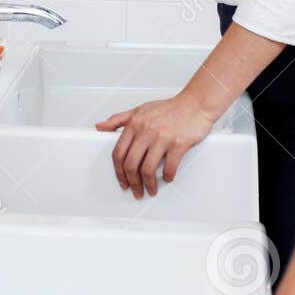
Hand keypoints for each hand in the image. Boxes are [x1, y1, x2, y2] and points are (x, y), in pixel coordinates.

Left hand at [97, 90, 215, 197]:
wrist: (195, 103)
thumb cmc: (168, 108)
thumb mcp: (140, 110)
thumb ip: (118, 119)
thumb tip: (99, 127)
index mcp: (135, 123)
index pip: (118, 153)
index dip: (118, 172)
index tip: (123, 182)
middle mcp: (146, 130)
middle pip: (131, 164)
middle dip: (132, 182)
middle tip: (136, 191)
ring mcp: (163, 137)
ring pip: (148, 169)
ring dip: (148, 184)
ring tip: (151, 190)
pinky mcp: (179, 143)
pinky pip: (169, 167)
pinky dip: (167, 177)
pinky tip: (167, 178)